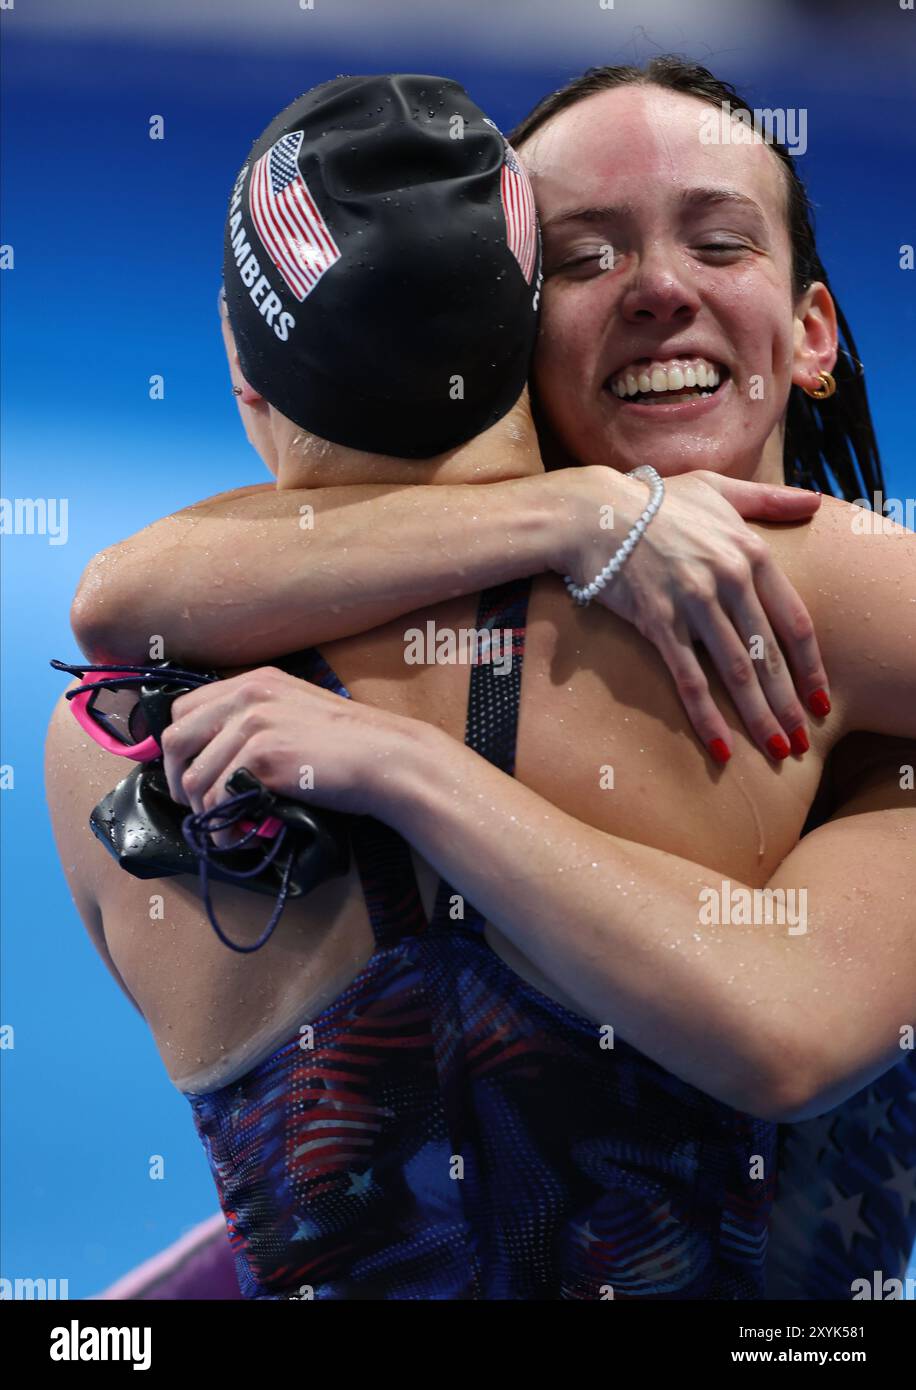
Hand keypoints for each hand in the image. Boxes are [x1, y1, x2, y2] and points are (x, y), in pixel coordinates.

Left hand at [160, 668, 407, 843]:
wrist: (387, 757)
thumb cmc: (349, 745)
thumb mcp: (295, 713)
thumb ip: (256, 721)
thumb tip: (215, 756)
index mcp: (253, 682)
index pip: (183, 709)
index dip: (178, 749)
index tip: (188, 775)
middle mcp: (247, 695)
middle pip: (175, 740)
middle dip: (179, 782)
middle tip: (198, 808)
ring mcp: (253, 723)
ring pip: (194, 778)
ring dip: (205, 812)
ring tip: (228, 827)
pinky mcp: (262, 756)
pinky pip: (218, 799)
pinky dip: (224, 826)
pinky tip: (242, 834)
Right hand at [550, 465, 829, 762]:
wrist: (592, 512)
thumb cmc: (654, 499)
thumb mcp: (717, 489)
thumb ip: (768, 499)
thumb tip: (815, 502)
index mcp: (750, 551)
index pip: (794, 622)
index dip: (811, 667)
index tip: (821, 700)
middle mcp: (729, 579)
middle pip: (770, 655)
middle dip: (789, 704)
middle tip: (801, 742)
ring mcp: (694, 602)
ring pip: (738, 672)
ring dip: (759, 717)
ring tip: (776, 749)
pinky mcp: (659, 623)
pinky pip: (690, 679)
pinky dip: (707, 716)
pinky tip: (721, 748)